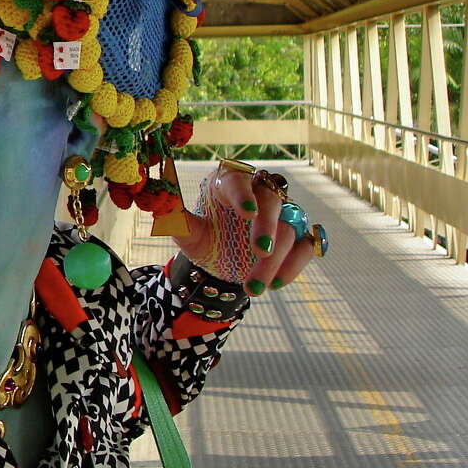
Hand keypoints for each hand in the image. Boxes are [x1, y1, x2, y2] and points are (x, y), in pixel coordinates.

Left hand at [170, 163, 315, 295]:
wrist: (221, 263)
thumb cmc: (204, 238)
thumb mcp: (188, 233)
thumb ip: (177, 221)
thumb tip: (160, 210)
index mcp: (228, 183)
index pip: (239, 180)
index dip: (244, 194)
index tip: (247, 213)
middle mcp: (259, 192)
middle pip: (272, 200)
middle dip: (267, 228)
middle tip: (259, 252)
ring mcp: (282, 214)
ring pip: (290, 226)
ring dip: (276, 258)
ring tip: (253, 287)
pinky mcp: (297, 235)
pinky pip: (307, 244)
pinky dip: (295, 264)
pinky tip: (276, 283)